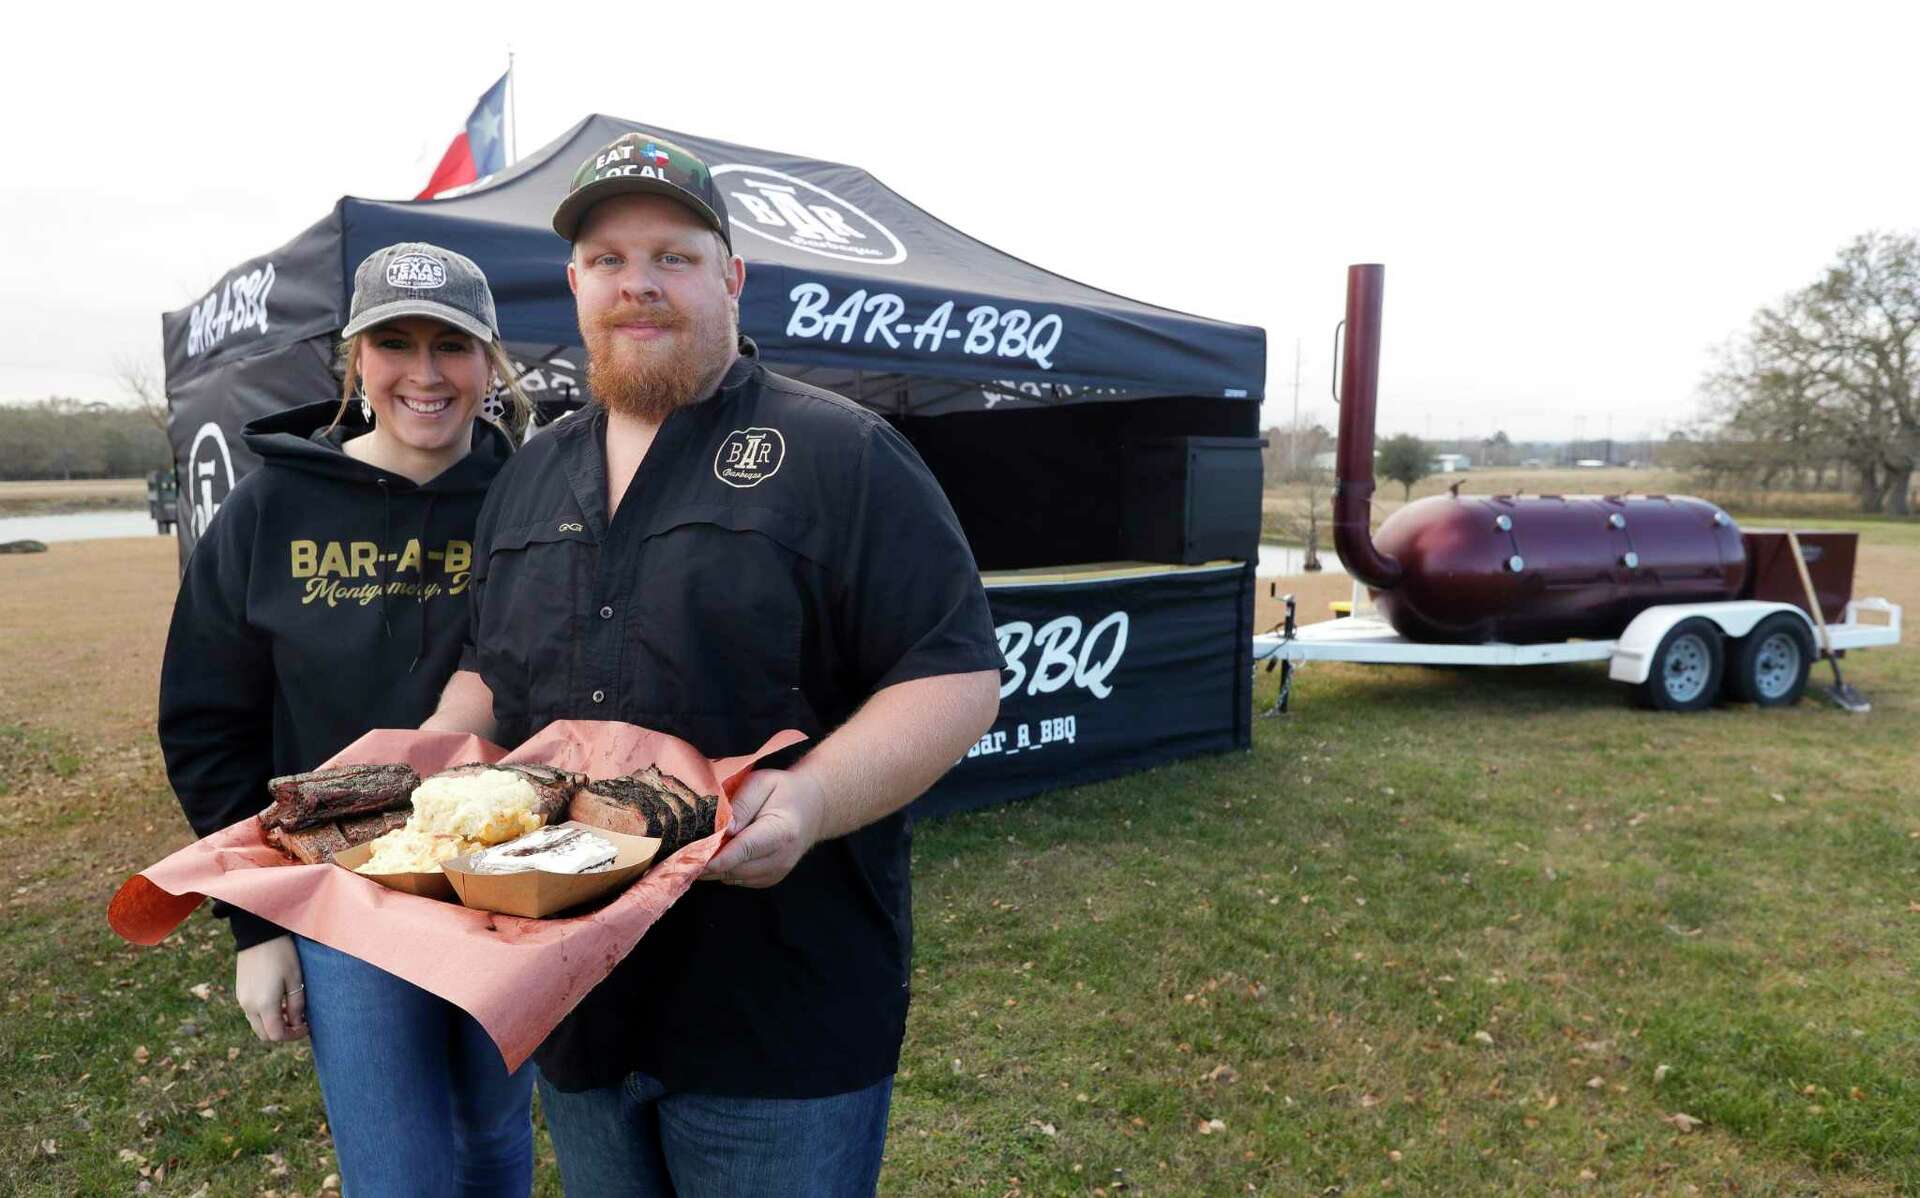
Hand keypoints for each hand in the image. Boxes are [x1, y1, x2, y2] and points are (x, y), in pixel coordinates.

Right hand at [234, 936, 307, 1042]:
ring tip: (289, 1010)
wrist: (259, 935)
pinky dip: (264, 1015)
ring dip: (273, 1024)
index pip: (277, 1035)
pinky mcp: (240, 993)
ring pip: (257, 1025)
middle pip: (265, 1034)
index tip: (306, 1026)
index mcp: (264, 1004)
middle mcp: (249, 1006)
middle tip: (299, 1022)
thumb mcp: (295, 980)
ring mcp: (242, 1000)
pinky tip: (277, 1002)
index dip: (293, 1035)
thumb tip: (298, 1023)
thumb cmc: (282, 955)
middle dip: (283, 1033)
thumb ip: (296, 1005)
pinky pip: (251, 1014)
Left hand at [700, 769, 825, 887]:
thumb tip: (724, 829)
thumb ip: (743, 804)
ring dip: (715, 867)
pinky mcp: (770, 879)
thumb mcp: (764, 782)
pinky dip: (726, 870)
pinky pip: (738, 880)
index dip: (715, 858)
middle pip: (734, 869)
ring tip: (703, 849)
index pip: (743, 850)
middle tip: (686, 850)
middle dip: (708, 863)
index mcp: (781, 832)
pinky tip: (722, 853)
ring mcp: (777, 872)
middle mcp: (781, 858)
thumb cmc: (786, 791)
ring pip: (733, 878)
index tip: (691, 859)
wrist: (813, 808)